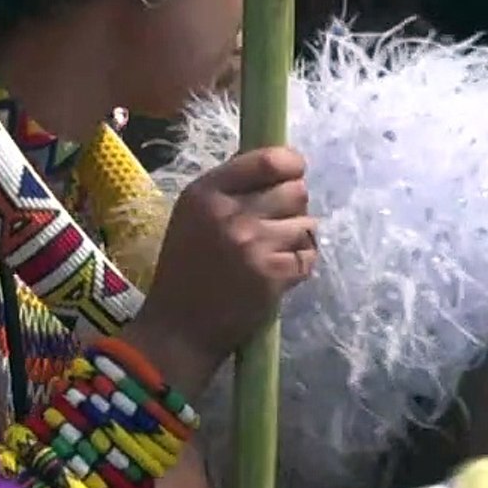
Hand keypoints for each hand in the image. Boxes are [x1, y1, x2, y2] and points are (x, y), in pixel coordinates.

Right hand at [127, 146, 316, 396]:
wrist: (179, 327)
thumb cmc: (186, 268)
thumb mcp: (192, 217)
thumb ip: (227, 189)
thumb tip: (273, 163)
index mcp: (205, 193)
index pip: (267, 159)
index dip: (291, 163)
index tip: (292, 173)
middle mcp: (229, 213)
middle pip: (296, 190)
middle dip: (293, 206)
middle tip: (276, 223)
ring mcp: (253, 245)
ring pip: (308, 224)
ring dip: (297, 237)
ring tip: (274, 251)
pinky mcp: (273, 275)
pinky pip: (309, 256)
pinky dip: (299, 263)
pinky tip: (278, 271)